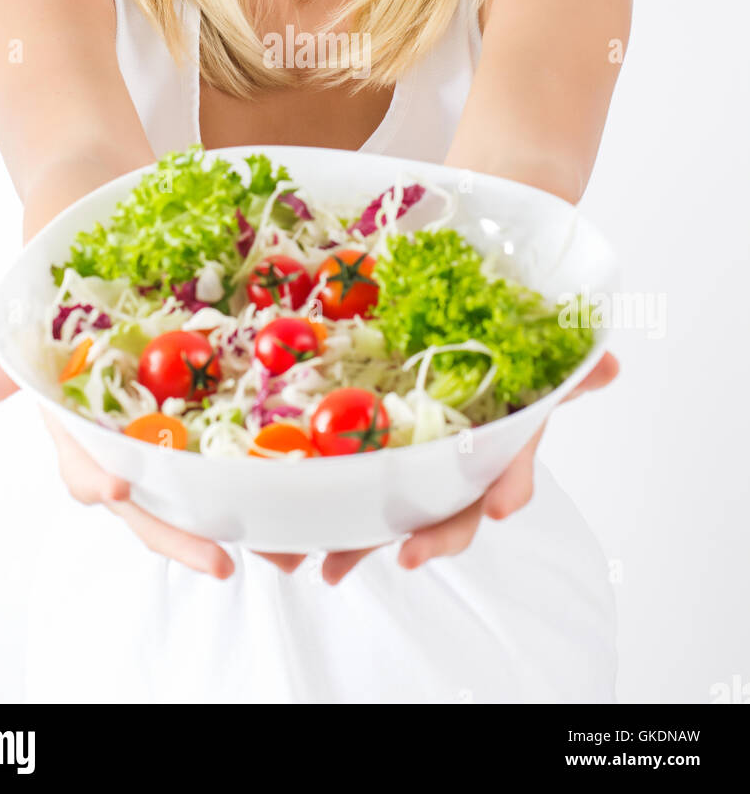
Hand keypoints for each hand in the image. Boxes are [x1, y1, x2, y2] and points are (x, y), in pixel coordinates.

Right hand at [0, 357, 300, 578]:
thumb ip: (1, 372)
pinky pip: (226, 477)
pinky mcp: (198, 450)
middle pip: (151, 513)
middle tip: (221, 563)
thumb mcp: (30, 354)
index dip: (100, 482)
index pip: (86, 475)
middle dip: (183, 539)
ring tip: (278, 553)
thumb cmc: (64, 346)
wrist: (95, 331)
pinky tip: (291, 510)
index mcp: (82, 448)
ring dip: (233, 530)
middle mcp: (123, 466)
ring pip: (196, 506)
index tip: (119, 488)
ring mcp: (163, 464)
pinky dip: (255, 495)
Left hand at [318, 351, 620, 584]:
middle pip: (456, 515)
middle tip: (412, 555)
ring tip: (337, 567)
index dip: (510, 491)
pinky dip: (339, 528)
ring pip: (403, 520)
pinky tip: (313, 550)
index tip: (501, 507)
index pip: (513, 473)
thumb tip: (610, 365)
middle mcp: (465, 472)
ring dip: (371, 546)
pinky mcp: (384, 474)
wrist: (460, 354)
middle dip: (436, 538)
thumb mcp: (532, 362)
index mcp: (503, 444)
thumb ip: (567, 366)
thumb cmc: (502, 368)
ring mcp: (424, 478)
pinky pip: (363, 503)